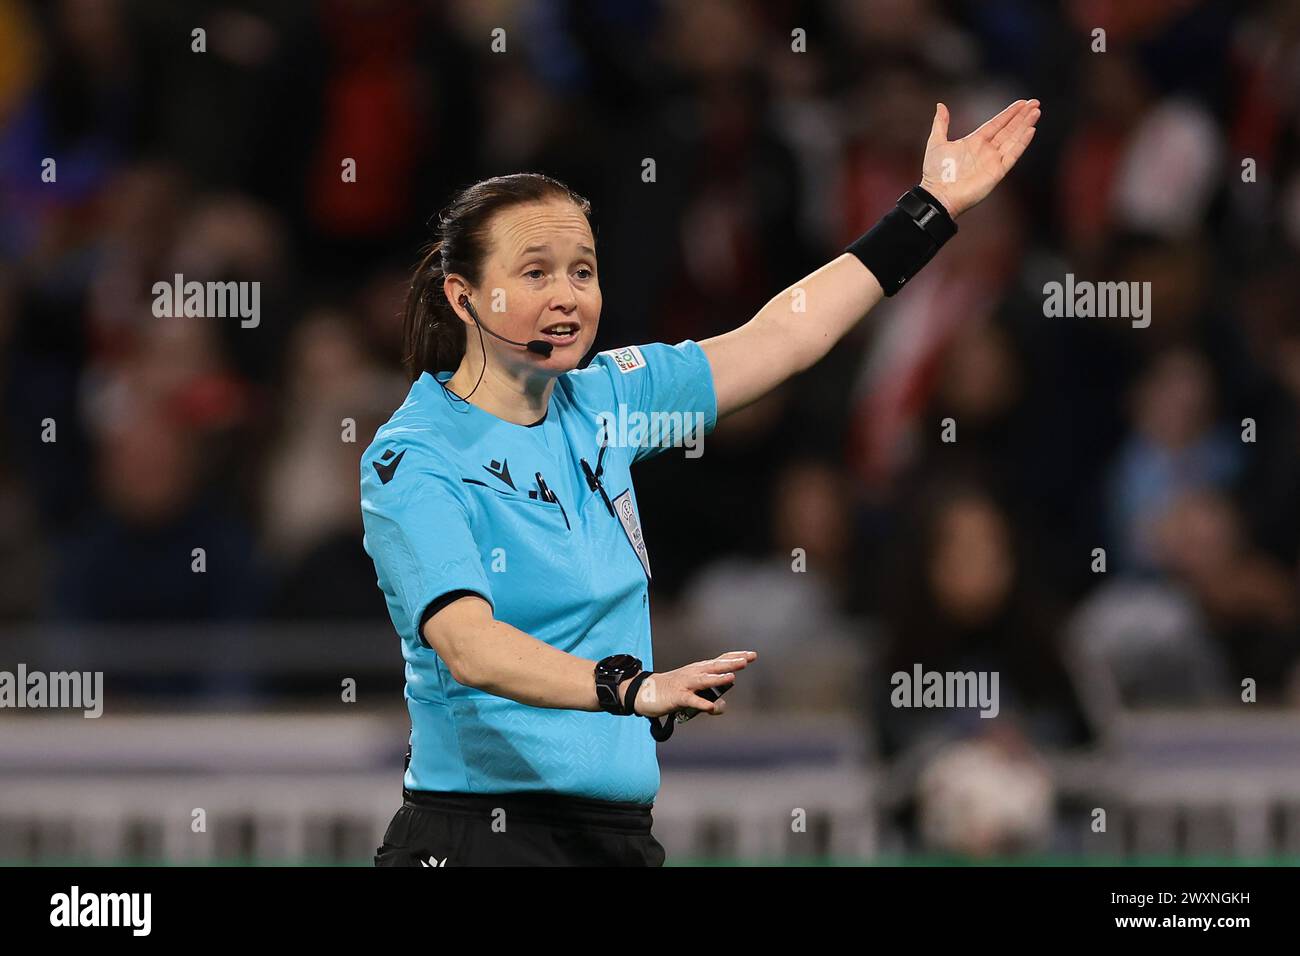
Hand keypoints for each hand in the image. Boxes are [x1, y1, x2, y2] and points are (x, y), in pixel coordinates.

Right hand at [621, 651, 756, 718]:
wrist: (645, 692)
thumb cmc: (672, 691)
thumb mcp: (693, 694)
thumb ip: (709, 700)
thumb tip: (721, 707)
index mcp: (699, 670)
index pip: (720, 660)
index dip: (735, 657)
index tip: (752, 655)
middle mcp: (694, 673)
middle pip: (715, 666)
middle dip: (731, 663)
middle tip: (747, 659)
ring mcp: (685, 684)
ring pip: (704, 680)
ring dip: (718, 679)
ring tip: (732, 677)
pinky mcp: (677, 696)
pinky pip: (691, 700)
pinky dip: (701, 703)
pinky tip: (711, 707)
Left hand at [918, 98, 1039, 218]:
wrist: (938, 195)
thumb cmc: (935, 172)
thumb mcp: (936, 142)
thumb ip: (941, 124)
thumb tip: (941, 105)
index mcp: (974, 142)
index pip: (996, 124)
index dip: (1009, 113)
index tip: (1022, 103)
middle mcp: (986, 150)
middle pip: (1008, 129)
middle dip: (1022, 116)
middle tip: (1035, 103)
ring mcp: (993, 161)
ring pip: (1013, 139)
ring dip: (1025, 125)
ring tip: (1036, 112)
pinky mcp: (997, 172)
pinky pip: (1013, 154)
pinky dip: (1022, 143)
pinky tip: (1031, 130)